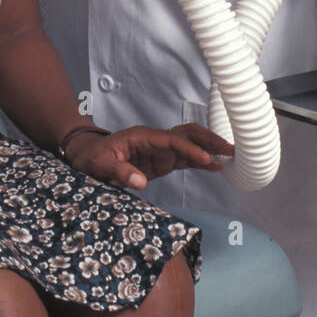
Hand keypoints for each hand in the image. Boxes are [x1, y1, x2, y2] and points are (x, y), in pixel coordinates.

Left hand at [63, 123, 234, 190]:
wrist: (85, 156)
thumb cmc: (91, 157)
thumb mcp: (99, 165)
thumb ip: (119, 172)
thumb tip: (140, 182)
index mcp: (142, 137)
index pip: (172, 140)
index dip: (190, 149)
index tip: (207, 159)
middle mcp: (154, 140)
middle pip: (187, 134)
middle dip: (209, 140)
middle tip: (231, 149)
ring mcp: (159, 150)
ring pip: (189, 144)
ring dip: (209, 148)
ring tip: (231, 156)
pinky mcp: (160, 161)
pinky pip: (184, 158)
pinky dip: (200, 160)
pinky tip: (215, 166)